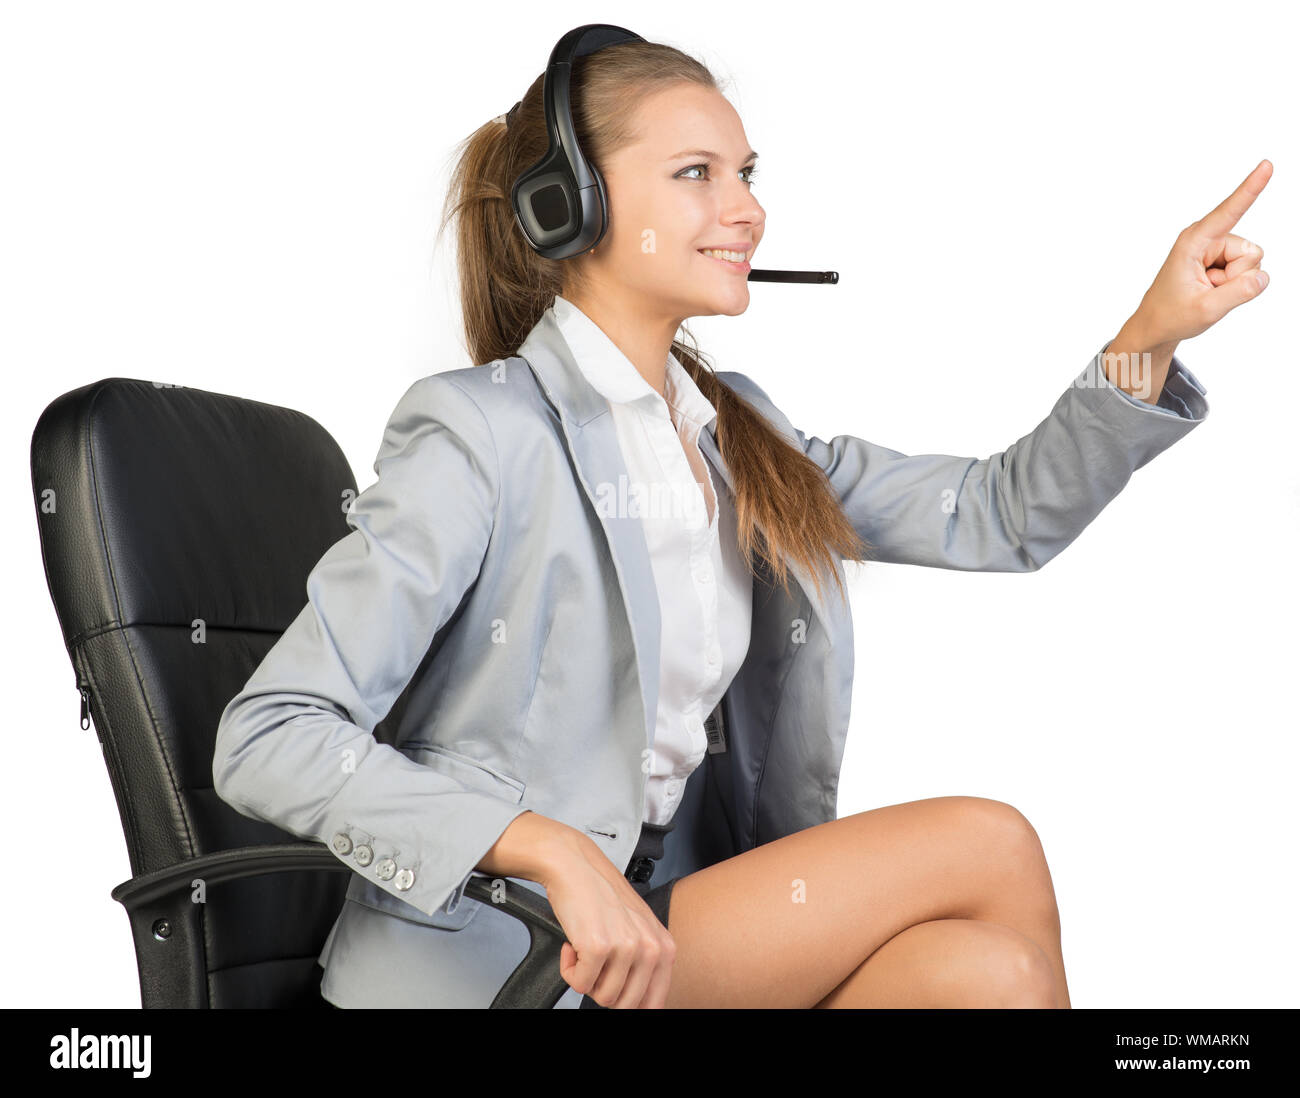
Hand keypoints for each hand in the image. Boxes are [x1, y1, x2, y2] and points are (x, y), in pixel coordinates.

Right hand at [540, 834, 676, 1007]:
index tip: (617, 996)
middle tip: (597, 963)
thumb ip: (647, 965)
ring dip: (586, 978)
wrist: (574, 866)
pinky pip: (578, 984)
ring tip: (586, 950)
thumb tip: (642, 1006)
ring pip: (603, 997)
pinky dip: (569, 969)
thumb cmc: (601, 896)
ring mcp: (626, 947)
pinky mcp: (598, 947)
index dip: (631, 1004)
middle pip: (626, 1004)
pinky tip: (573, 945)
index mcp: (664, 947)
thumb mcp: (638, 928)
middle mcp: (650, 948)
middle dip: (604, 989)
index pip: (655, 1003)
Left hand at [1128, 159, 1271, 348]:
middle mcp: (1205, 239)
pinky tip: (1212, 290)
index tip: (1266, 165)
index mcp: (1193, 242)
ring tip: (1207, 291)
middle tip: (1209, 290)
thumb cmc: (1171, 316)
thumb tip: (1263, 276)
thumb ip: (1239, 292)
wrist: (1156, 327)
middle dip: (1238, 277)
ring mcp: (1214, 249)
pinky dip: (1234, 285)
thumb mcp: (1205, 309)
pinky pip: (1247, 270)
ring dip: (1235, 282)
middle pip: (1250, 252)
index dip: (1250, 188)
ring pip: (1251, 262)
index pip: (1228, 212)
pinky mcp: (1220, 258)